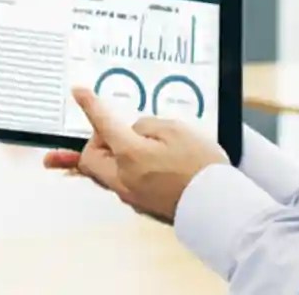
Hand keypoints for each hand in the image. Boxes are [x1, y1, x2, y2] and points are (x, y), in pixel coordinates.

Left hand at [43, 88, 226, 223]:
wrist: (219, 206)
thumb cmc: (200, 166)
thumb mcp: (175, 131)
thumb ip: (146, 126)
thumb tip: (133, 132)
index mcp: (129, 155)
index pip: (102, 125)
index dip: (90, 106)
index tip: (79, 93)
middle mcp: (123, 179)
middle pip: (91, 158)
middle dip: (96, 141)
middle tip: (113, 129)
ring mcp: (131, 196)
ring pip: (105, 174)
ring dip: (110, 156)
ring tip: (133, 145)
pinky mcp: (143, 206)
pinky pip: (122, 184)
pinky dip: (125, 170)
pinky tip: (144, 163)